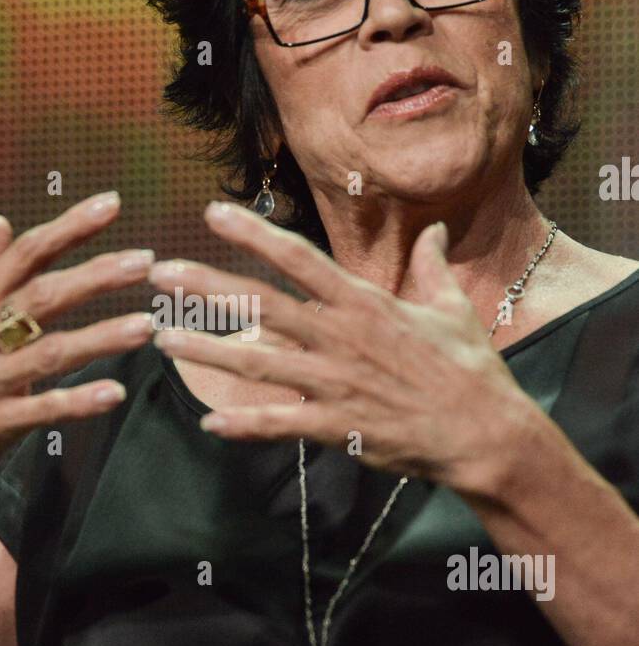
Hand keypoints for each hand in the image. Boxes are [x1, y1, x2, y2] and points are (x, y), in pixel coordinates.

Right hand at [0, 192, 155, 501]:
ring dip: (100, 338)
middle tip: (145, 262)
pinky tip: (114, 393)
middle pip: (43, 296)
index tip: (112, 204)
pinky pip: (43, 410)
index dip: (69, 227)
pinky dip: (78, 402)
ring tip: (146, 327)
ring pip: (50, 351)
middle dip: (96, 276)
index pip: (26, 253)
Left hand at [148, 201, 532, 490]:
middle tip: (158, 273)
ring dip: (206, 350)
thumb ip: (432, 266)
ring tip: (161, 339)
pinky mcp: (339, 425)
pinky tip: (210, 423)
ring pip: (258, 363)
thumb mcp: (451, 307)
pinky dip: (244, 425)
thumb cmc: (470, 369)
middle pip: (262, 304)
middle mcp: (342, 336)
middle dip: (206, 286)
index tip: (211, 213)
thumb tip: (435, 231)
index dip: (252, 234)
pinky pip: (281, 423)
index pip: (298, 258)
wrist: (487, 432)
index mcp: (364, 303)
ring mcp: (337, 382)